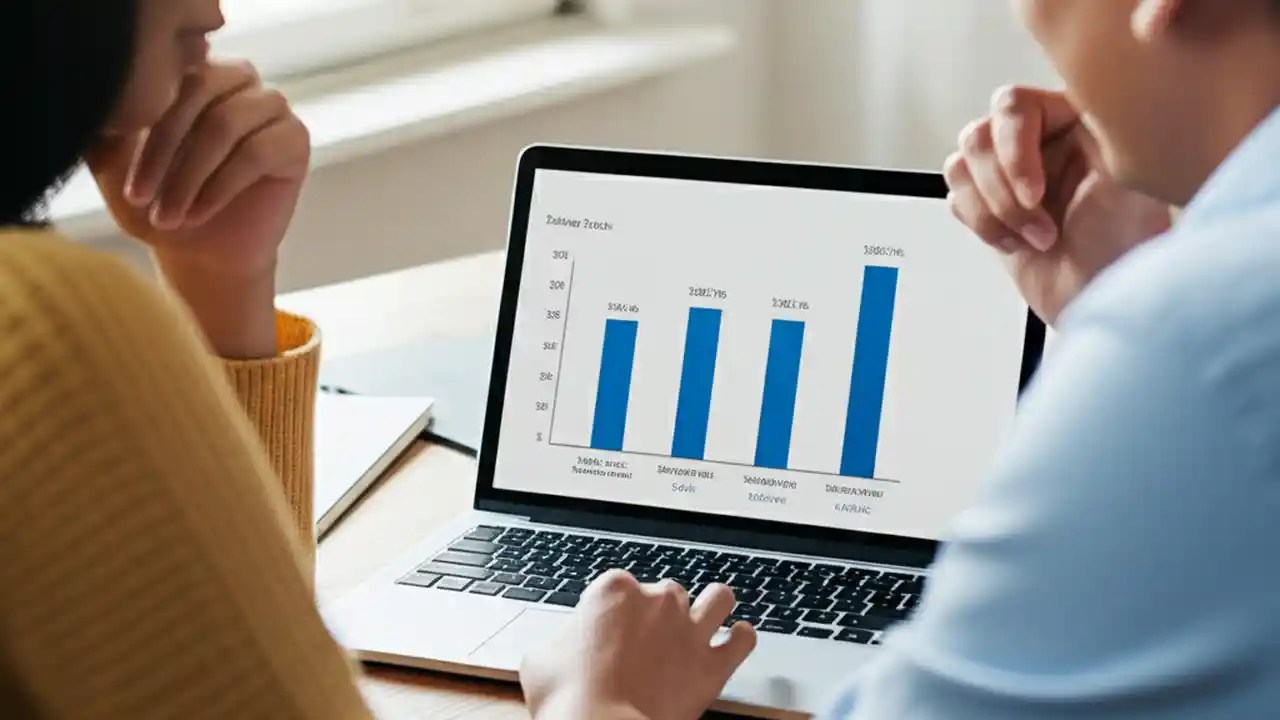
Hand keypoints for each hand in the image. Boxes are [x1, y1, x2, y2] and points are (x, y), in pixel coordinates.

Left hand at [88, 60, 310, 357]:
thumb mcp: (113, 162)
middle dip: (163, 150)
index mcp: (192, 68)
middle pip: (199, 90)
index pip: (166, 71)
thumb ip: (105, 122)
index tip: (122, 181)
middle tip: (139, 199)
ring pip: (225, 124)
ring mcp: (271, 106)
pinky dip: (221, 187)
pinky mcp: (295, 140)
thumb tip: (99, 92)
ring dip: (189, 176)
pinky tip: (198, 214)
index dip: (140, 124)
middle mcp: (236, 78)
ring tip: (167, 215)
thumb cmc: (155, 203)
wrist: (200, 253)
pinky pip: (257, 153)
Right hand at [521, 571, 757, 719]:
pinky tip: (735, 640)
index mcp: (614, 590)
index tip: (611, 634)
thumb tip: (565, 646)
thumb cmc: (567, 697)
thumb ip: (560, 640)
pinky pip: (744, 640)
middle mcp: (658, 600)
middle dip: (661, 614)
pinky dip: (741, 638)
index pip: (621, 588)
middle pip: (668, 593)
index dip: (616, 613)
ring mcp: (690, 630)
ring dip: (713, 607)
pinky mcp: (712, 665)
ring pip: (718, 598)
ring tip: (707, 621)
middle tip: (649, 642)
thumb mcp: (540, 658)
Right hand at [944, 86, 1171, 323]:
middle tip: (1038, 226)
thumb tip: (1091, 100)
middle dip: (1002, 192)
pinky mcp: (990, 204)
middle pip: (979, 137)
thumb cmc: (1126, 248)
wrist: (1101, 295)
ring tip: (1030, 237)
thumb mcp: (1128, 182)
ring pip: (961, 166)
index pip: (1015, 106)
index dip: (1015, 152)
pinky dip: (981, 225)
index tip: (1035, 194)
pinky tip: (1015, 242)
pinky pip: (955, 197)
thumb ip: (1107, 135)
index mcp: (1076, 119)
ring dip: (990, 211)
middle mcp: (1041, 139)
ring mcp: (1012, 173)